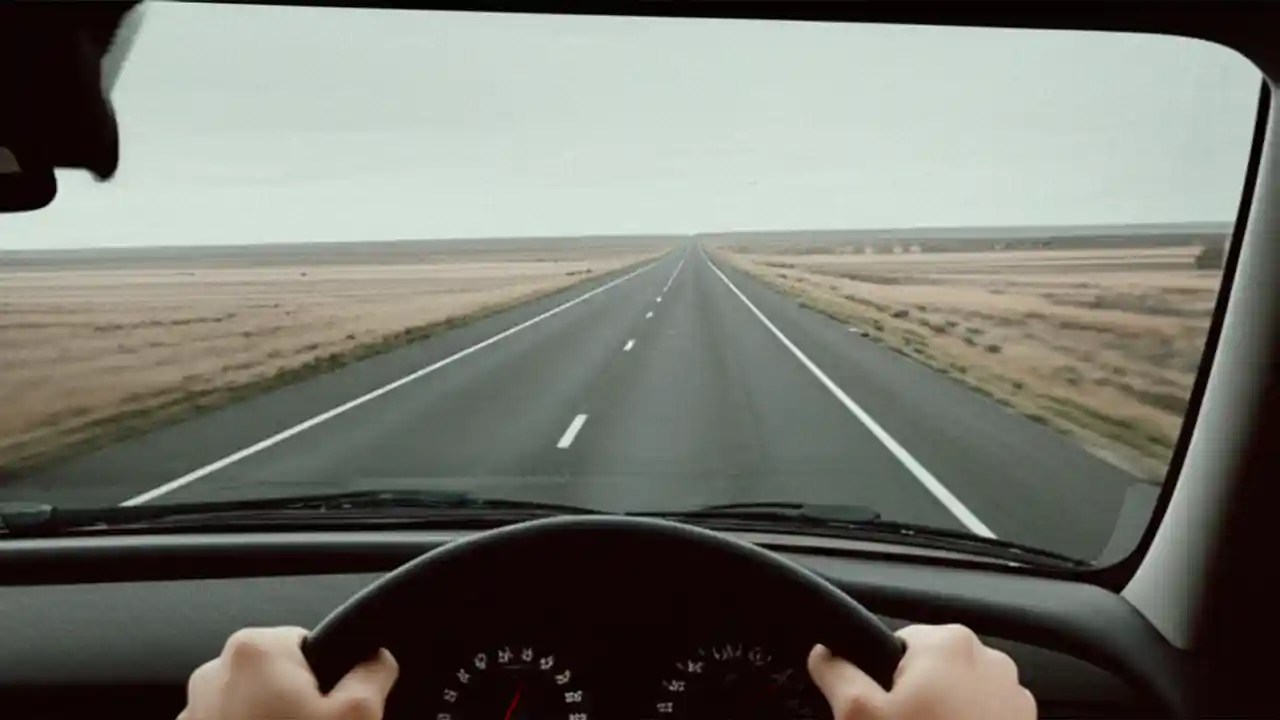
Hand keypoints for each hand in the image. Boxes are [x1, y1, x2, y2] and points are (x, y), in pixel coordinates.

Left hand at [180, 626, 398, 719]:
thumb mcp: (359, 717)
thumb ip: (374, 672)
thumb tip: (376, 658)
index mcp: (255, 650)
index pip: (307, 641)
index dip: (329, 676)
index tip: (332, 710)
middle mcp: (212, 674)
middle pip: (275, 676)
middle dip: (297, 703)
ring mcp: (192, 715)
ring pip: (249, 707)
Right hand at [807, 624, 1035, 719]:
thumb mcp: (860, 716)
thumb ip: (836, 674)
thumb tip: (823, 653)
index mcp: (947, 642)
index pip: (898, 644)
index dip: (882, 679)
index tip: (885, 711)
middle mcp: (989, 658)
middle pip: (931, 669)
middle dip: (916, 698)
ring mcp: (1014, 693)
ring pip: (959, 693)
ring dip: (944, 714)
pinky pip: (985, 715)